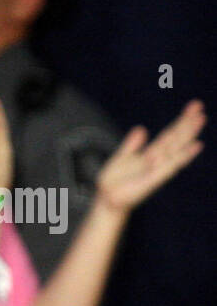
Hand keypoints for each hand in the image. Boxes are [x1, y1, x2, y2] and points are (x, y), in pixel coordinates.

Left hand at [94, 100, 204, 215]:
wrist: (106, 200)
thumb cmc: (114, 182)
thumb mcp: (121, 158)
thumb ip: (131, 145)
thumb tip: (141, 128)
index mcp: (150, 154)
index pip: (169, 134)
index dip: (181, 120)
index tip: (195, 106)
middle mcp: (157, 160)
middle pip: (175, 138)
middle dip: (187, 123)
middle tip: (199, 105)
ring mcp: (157, 168)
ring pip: (176, 148)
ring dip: (188, 134)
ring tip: (200, 118)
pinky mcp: (154, 179)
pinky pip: (170, 166)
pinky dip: (183, 156)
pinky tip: (195, 145)